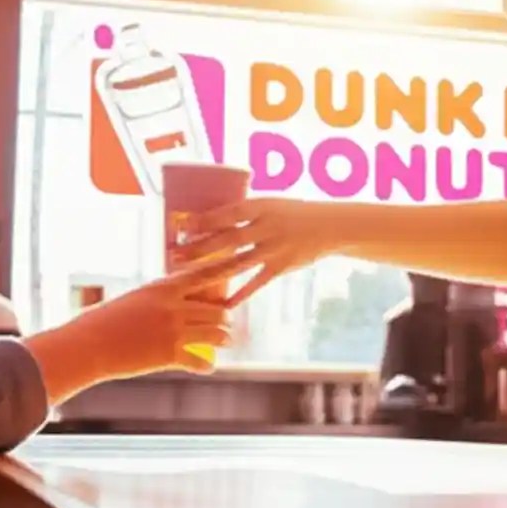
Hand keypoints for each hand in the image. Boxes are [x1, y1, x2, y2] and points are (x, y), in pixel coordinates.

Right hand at [27, 252, 262, 404]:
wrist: (87, 346)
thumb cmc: (102, 322)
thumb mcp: (133, 301)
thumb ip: (157, 299)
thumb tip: (174, 300)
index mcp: (162, 287)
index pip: (203, 274)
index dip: (227, 269)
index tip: (243, 264)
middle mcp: (172, 306)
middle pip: (216, 309)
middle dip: (226, 317)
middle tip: (228, 323)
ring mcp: (173, 330)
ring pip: (215, 332)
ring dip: (224, 338)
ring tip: (226, 341)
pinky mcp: (169, 354)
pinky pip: (200, 360)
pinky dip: (206, 365)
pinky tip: (209, 367)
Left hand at [177, 198, 339, 305]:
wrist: (330, 226)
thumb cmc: (293, 212)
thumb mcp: (270, 203)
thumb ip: (245, 212)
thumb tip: (210, 219)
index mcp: (262, 206)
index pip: (228, 213)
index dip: (204, 220)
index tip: (181, 225)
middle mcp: (267, 227)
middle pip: (228, 239)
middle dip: (200, 249)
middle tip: (176, 255)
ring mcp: (275, 249)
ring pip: (238, 262)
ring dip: (212, 271)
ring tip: (190, 278)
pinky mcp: (282, 267)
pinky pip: (258, 282)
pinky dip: (242, 293)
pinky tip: (225, 304)